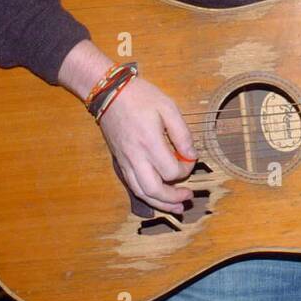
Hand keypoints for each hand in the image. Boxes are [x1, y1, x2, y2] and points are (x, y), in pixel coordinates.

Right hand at [96, 77, 196, 214]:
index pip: (171, 170)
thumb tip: (192, 154)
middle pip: (154, 190)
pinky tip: (157, 197)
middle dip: (174, 198)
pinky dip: (147, 196)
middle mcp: (135, 157)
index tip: (190, 158)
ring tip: (176, 207)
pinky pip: (133, 186)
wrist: (109, 93)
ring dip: (160, 203)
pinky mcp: (120, 162)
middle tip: (188, 196)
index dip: (186, 168)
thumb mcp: (167, 107)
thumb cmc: (140, 97)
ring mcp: (125, 161)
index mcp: (149, 142)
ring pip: (142, 192)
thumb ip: (182, 133)